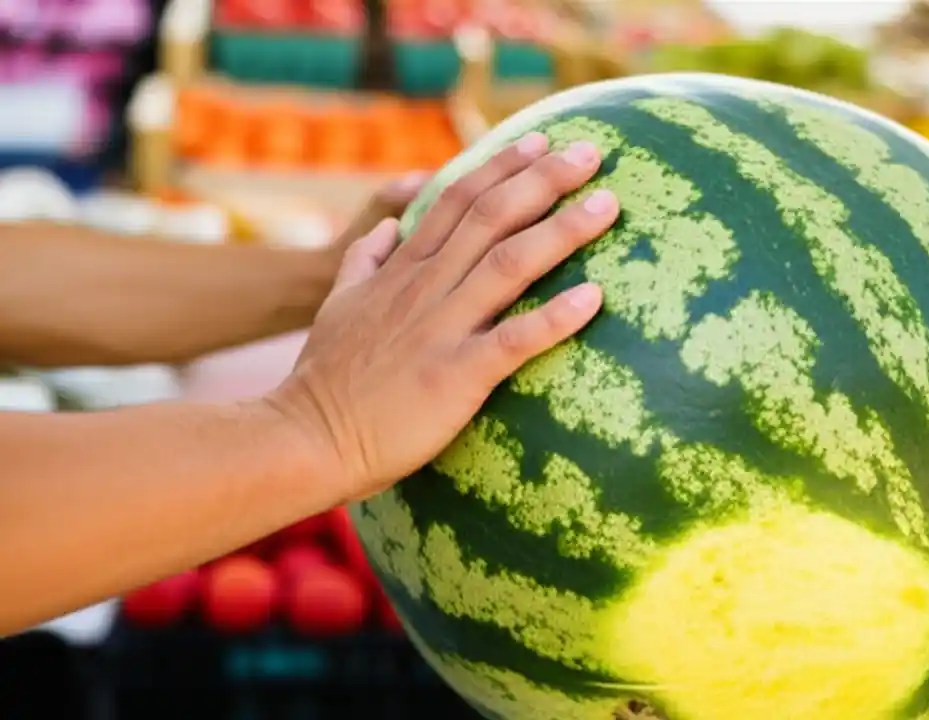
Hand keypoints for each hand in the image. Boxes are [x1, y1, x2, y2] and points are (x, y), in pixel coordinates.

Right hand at [265, 133, 617, 501]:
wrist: (304, 438)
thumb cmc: (326, 380)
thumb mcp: (337, 306)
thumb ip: (363, 262)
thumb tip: (384, 229)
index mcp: (402, 271)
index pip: (456, 201)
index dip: (500, 167)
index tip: (539, 142)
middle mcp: (425, 289)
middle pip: (491, 217)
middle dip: (543, 179)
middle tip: (590, 153)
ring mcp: (440, 330)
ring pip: (509, 264)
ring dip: (562, 231)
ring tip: (607, 206)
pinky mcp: (455, 376)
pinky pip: (513, 340)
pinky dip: (556, 317)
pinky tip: (595, 298)